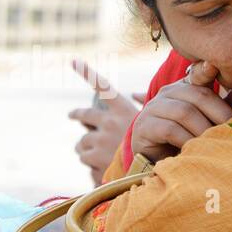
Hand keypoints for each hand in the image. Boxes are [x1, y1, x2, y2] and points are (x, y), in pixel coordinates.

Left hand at [69, 59, 141, 184]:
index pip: (103, 87)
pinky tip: (101, 168)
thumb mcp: (153, 124)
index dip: (88, 73)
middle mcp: (109, 122)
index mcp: (123, 110)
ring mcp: (100, 139)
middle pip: (85, 115)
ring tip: (94, 154)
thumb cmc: (159, 148)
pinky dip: (91, 164)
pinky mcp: (95, 157)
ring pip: (82, 142)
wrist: (153, 170)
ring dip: (85, 147)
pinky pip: (85, 158)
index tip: (74, 61)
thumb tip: (135, 93)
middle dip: (77, 114)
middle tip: (72, 114)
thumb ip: (142, 106)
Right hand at [129, 60, 231, 163]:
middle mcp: (167, 93)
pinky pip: (170, 129)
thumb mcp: (206, 122)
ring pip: (185, 112)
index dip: (208, 70)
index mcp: (184, 87)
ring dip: (204, 129)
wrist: (155, 164)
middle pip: (197, 95)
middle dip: (220, 113)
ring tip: (216, 144)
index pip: (199, 75)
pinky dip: (187, 140)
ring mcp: (153, 108)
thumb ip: (222, 106)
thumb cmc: (185, 142)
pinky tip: (195, 150)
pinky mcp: (144, 127)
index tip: (216, 66)